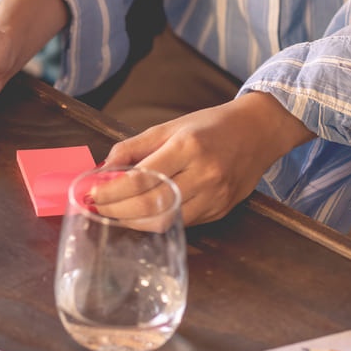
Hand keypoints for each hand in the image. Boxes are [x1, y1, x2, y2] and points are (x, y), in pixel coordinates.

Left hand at [99, 92, 314, 224]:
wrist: (259, 131)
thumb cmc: (211, 126)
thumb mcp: (169, 127)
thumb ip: (133, 148)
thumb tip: (102, 170)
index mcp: (187, 147)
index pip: (140, 179)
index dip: (111, 192)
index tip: (91, 195)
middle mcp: (204, 174)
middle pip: (151, 206)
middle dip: (118, 212)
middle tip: (98, 209)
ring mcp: (215, 196)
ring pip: (166, 223)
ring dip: (134, 222)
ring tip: (116, 214)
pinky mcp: (221, 211)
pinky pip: (182, 224)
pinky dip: (157, 222)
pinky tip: (142, 215)